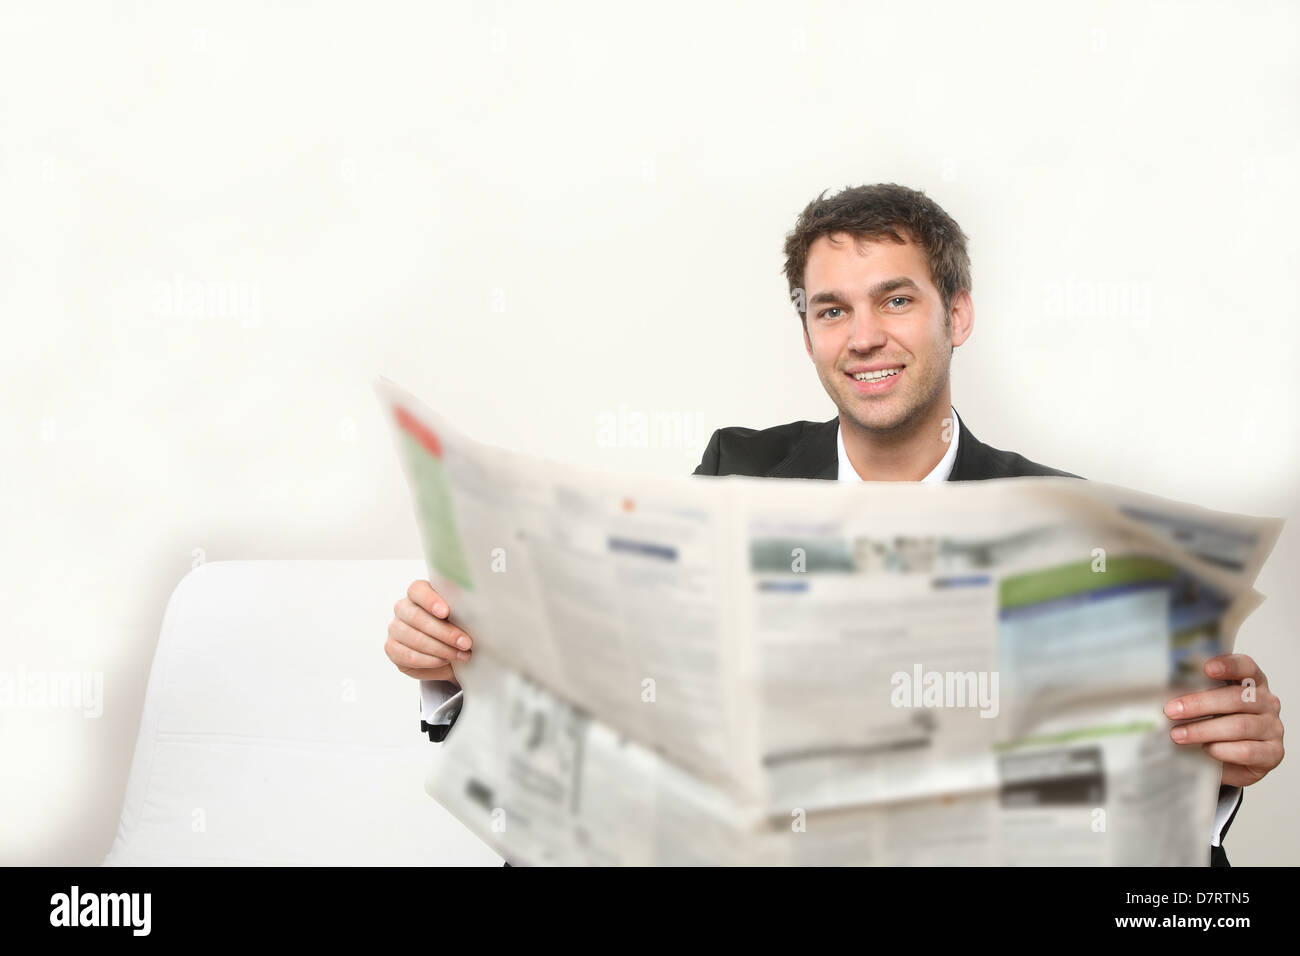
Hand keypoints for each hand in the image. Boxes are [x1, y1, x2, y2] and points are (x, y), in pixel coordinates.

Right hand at [385, 579, 472, 683]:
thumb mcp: (461, 616)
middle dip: (444, 632)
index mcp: (418, 593)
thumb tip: (479, 608)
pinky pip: (408, 655)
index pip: (417, 590)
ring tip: (461, 655)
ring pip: (413, 638)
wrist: (448, 653)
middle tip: (465, 643)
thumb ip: (462, 608)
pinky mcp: (392, 648)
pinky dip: (429, 660)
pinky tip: (445, 661)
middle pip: (416, 617)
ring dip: (440, 649)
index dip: (430, 600)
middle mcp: (403, 608)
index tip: (446, 612)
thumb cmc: (456, 627)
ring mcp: (395, 628)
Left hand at [1165, 653, 1283, 786]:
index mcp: (1252, 683)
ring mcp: (1272, 727)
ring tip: (1178, 735)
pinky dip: (1223, 750)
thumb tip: (1160, 691)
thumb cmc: (1218, 724)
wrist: (1234, 760)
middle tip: (1171, 711)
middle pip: (1236, 698)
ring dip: (1204, 730)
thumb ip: (1194, 693)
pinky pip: (1248, 751)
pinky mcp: (1273, 753)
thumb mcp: (1207, 705)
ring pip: (1239, 726)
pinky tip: (1206, 750)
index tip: (1206, 668)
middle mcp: (1266, 702)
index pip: (1246, 667)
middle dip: (1199, 704)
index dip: (1229, 666)